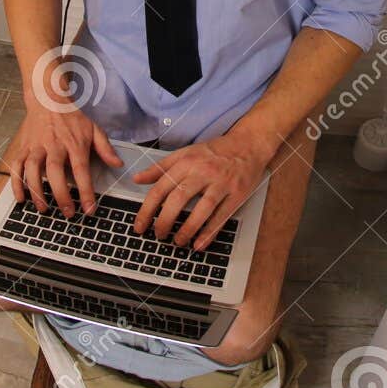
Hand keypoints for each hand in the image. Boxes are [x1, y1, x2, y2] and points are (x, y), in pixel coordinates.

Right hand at [5, 105, 121, 217]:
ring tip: (44, 209)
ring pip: (32, 169)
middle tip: (67, 213)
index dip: (85, 191)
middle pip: (55, 172)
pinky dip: (16, 183)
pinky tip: (21, 198)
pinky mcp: (23, 147)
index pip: (81, 170)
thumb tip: (118, 164)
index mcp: (74, 143)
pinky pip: (16, 166)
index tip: (89, 209)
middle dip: (61, 194)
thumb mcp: (93, 128)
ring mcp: (36, 146)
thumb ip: (105, 148)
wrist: (48, 97)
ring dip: (36, 191)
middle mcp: (54, 145)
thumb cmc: (71, 117)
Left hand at [132, 130, 272, 250]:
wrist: (248, 144)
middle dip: (165, 221)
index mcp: (187, 162)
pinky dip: (209, 232)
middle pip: (178, 199)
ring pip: (201, 209)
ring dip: (187, 229)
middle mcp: (202, 172)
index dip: (147, 209)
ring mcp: (221, 183)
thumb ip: (161, 167)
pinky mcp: (237, 193)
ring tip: (178, 242)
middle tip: (158, 235)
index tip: (139, 225)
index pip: (161, 187)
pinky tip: (199, 244)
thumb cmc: (215, 151)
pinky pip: (222, 216)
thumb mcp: (185, 153)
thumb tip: (137, 179)